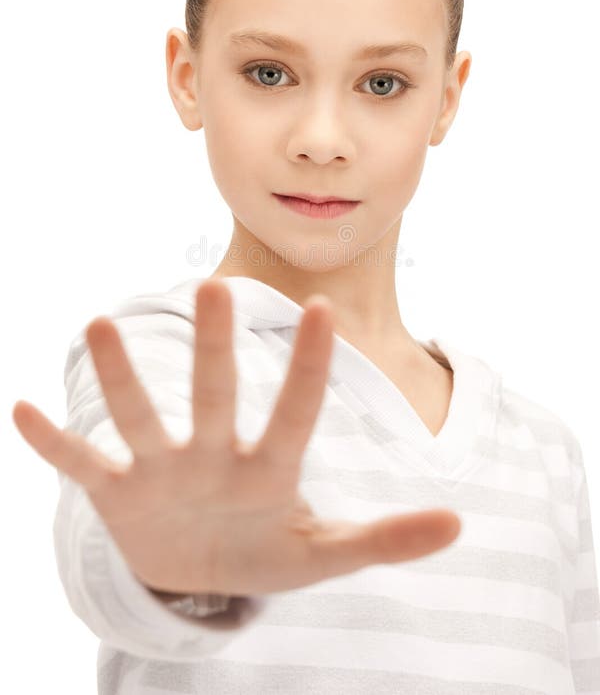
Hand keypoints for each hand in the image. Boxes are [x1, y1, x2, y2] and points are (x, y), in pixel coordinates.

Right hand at [12, 278, 460, 596]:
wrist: (200, 573)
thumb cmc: (264, 551)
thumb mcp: (322, 554)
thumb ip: (383, 538)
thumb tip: (459, 522)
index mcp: (268, 469)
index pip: (294, 412)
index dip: (308, 367)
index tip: (320, 307)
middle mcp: (213, 453)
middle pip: (215, 395)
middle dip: (217, 348)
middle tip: (218, 284)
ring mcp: (162, 469)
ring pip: (140, 417)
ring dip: (123, 377)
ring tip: (100, 325)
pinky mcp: (118, 493)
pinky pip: (81, 465)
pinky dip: (52, 443)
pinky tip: (20, 409)